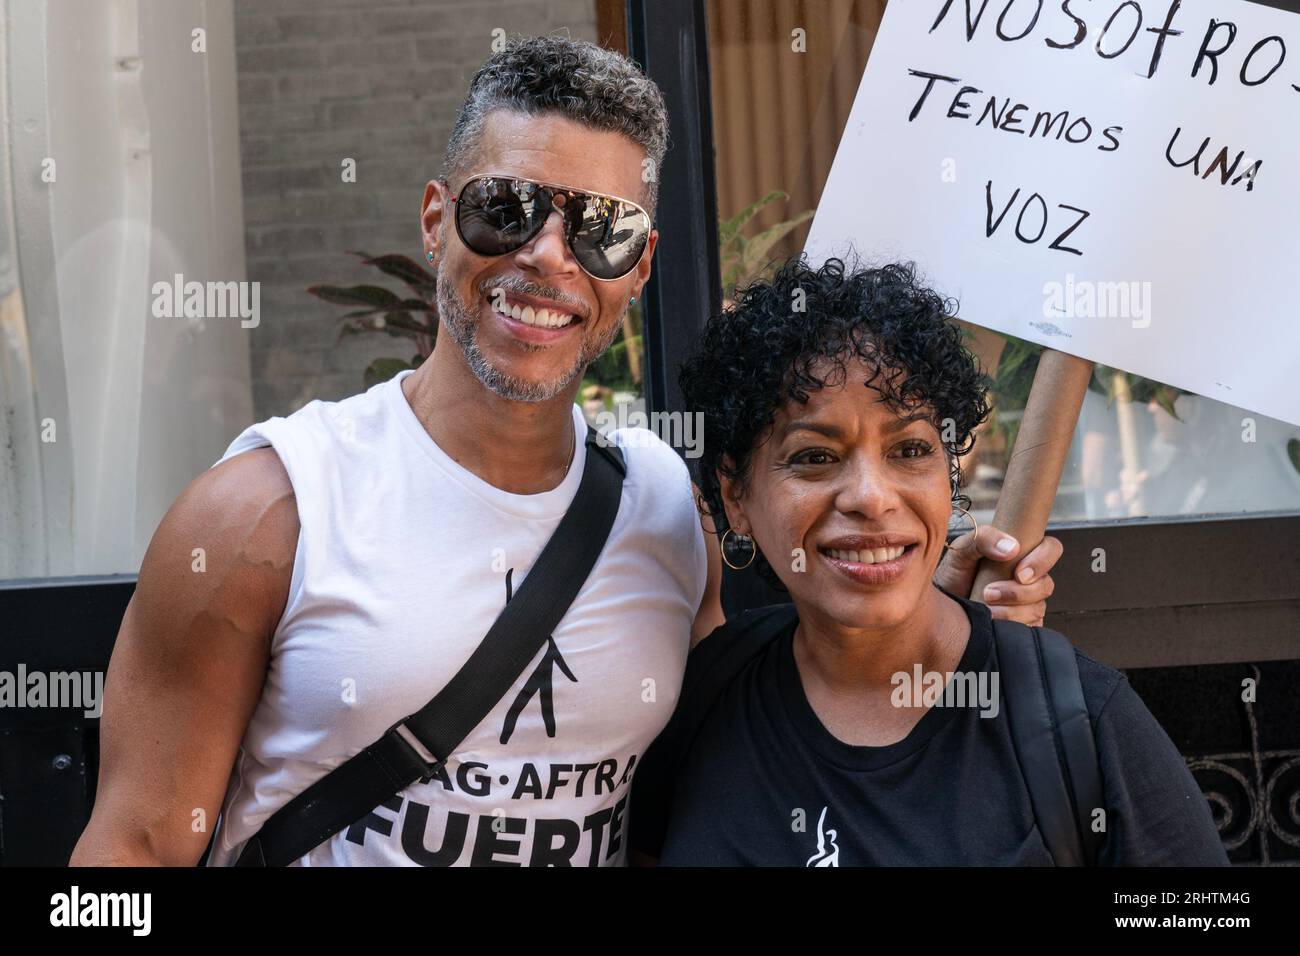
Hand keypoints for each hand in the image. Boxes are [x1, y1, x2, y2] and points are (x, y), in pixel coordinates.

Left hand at [933, 525, 1061, 626]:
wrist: (941, 606)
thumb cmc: (953, 575)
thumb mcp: (962, 550)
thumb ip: (983, 538)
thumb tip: (1011, 547)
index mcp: (1021, 554)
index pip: (1050, 549)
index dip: (1042, 561)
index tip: (1019, 574)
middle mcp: (1029, 579)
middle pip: (1045, 584)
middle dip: (1018, 593)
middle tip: (989, 593)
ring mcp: (1028, 603)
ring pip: (1037, 608)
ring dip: (1010, 611)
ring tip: (985, 607)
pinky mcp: (1024, 625)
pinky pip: (1031, 628)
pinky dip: (1012, 626)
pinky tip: (993, 622)